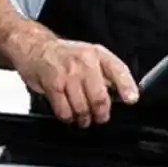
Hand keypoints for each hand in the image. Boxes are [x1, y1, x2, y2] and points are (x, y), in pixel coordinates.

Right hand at [9, 32, 137, 126]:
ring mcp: (68, 73)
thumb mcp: (90, 56)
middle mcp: (84, 61)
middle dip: (101, 113)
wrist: (36, 48)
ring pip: (82, 107)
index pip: (118, 70)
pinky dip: (68, 117)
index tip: (131, 99)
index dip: (126, 86)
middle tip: (100, 117)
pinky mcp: (53, 84)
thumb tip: (122, 94)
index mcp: (98, 54)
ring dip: (84, 118)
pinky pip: (65, 110)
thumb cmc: (65, 56)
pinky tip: (68, 113)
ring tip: (83, 117)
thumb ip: (106, 73)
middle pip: (99, 97)